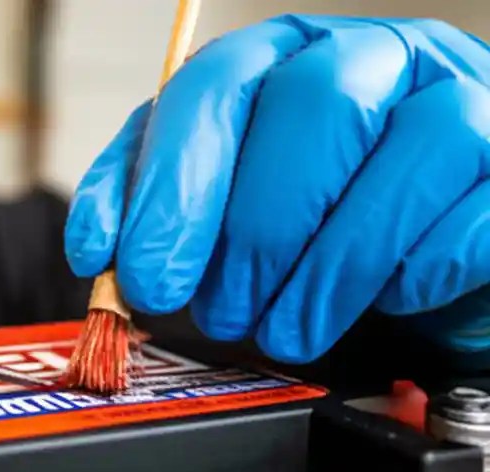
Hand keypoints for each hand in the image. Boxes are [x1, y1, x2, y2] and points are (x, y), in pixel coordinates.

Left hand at [64, 15, 489, 362]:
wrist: (431, 277)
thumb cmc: (316, 239)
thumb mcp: (223, 222)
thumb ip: (159, 219)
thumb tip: (99, 251)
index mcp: (286, 59)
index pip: (215, 86)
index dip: (172, 184)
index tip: (144, 274)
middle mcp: (378, 60)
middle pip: (314, 105)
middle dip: (254, 229)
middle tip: (223, 311)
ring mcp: (461, 101)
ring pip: (407, 149)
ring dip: (328, 264)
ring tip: (287, 331)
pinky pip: (473, 213)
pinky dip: (415, 272)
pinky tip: (386, 301)